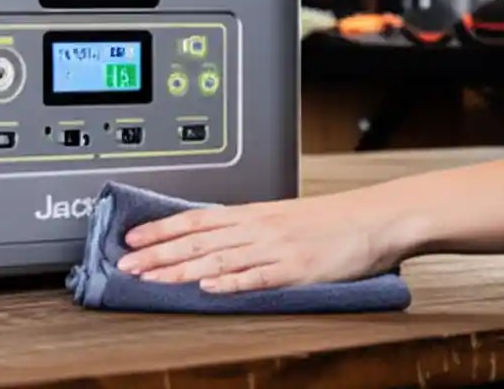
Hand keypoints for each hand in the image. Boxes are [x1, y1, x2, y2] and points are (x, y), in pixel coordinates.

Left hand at [115, 190, 410, 293]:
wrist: (377, 219)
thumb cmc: (332, 221)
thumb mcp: (281, 217)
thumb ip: (247, 227)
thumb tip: (211, 237)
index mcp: (253, 213)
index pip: (195, 218)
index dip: (160, 228)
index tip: (132, 237)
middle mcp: (258, 228)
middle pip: (197, 239)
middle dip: (157, 253)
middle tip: (126, 263)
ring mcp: (276, 249)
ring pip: (218, 258)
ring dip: (180, 269)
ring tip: (151, 278)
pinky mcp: (297, 271)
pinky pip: (258, 277)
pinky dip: (231, 283)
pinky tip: (208, 288)